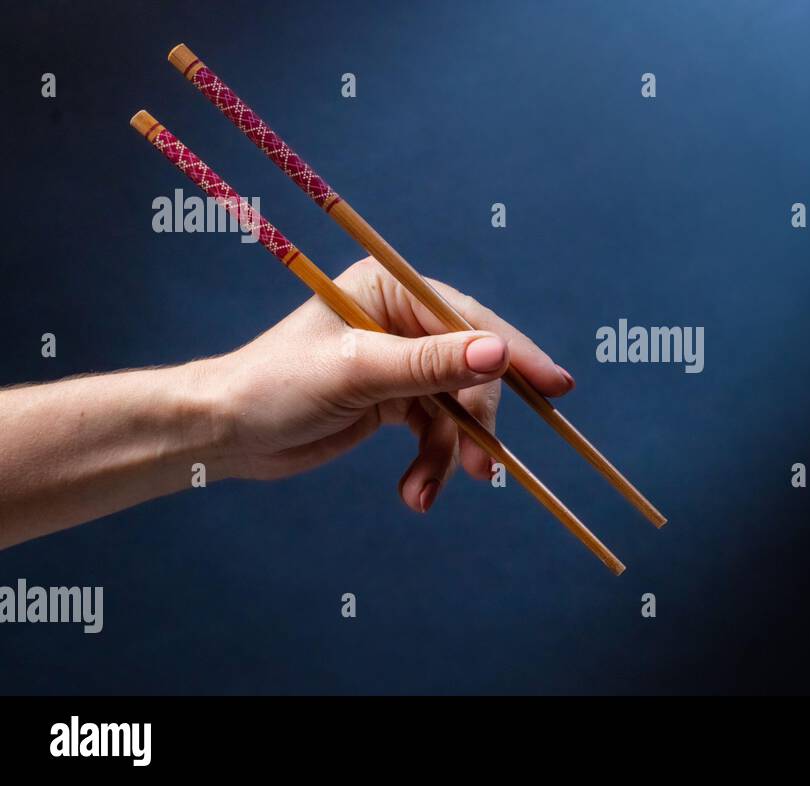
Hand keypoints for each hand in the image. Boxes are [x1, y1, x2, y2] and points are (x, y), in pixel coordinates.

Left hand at [198, 257, 575, 512]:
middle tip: (486, 467)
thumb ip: (432, 364)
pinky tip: (417, 492)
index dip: (515, 354)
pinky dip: (431, 463)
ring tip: (427, 490)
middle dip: (477, 421)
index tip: (556, 387)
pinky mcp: (393, 401)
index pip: (469, 319)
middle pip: (471, 368)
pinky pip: (435, 432)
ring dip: (448, 454)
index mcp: (390, 289)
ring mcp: (399, 362)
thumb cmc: (276, 385)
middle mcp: (400, 319)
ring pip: (456, 409)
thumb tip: (499, 353)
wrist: (224, 434)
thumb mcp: (358, 372)